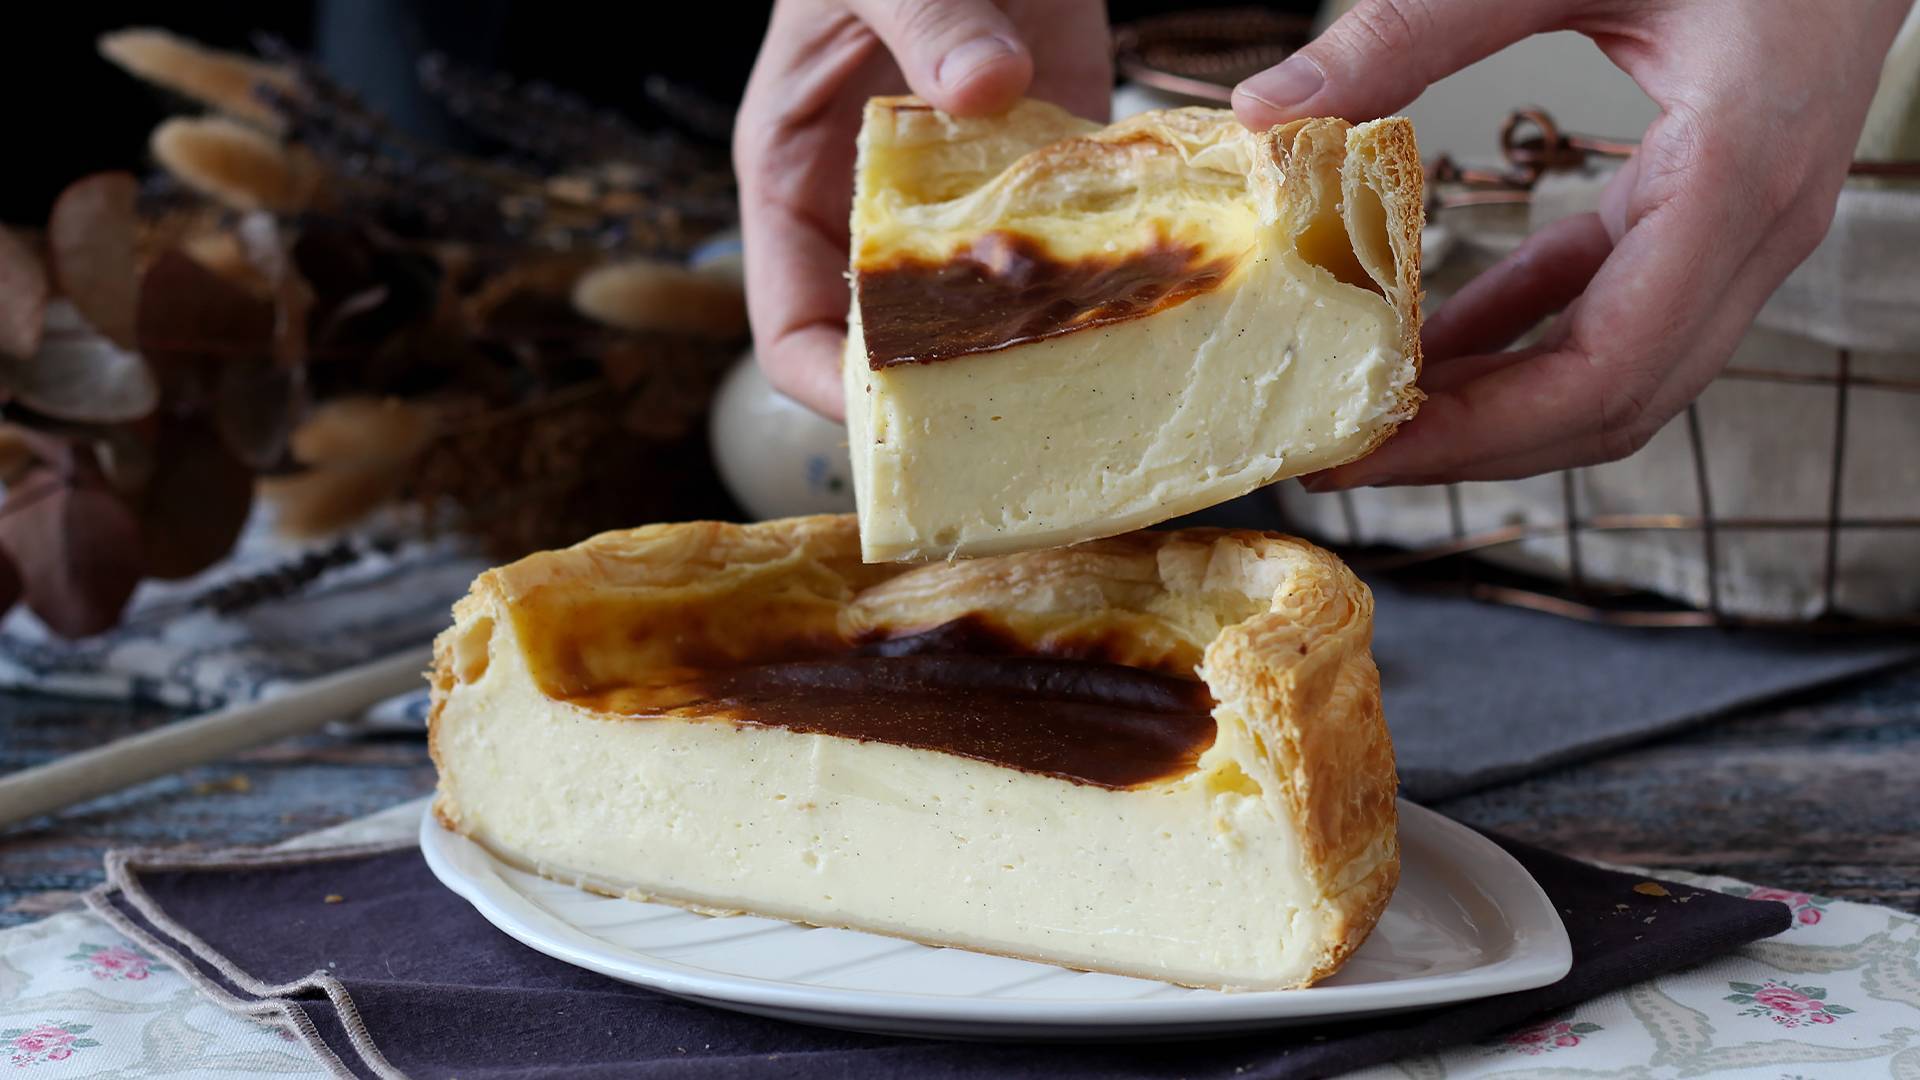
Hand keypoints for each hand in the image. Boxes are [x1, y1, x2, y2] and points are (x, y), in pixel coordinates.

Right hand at [734, 0, 1110, 418]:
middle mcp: (875, 215)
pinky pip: (1062, 247)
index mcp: (795, 184)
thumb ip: (926, 16)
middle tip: (1021, 433)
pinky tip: (1149, 300)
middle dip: (947, 398)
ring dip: (1034, 350)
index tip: (900, 426)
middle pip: (892, 350)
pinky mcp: (1037, 171)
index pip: (792, 331)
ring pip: (982, 316)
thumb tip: (984, 86)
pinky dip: (1099, 277)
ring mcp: (959, 200)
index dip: (833, 393)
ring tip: (1096, 385)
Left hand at [1232, 0, 1912, 486]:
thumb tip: (1272, 109)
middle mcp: (1757, 227)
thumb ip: (1418, 27)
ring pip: (1617, 369)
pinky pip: (1613, 303)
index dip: (1477, 437)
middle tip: (1341, 456)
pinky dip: (1522, 330)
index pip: (1606, 375)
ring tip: (1371, 412)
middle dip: (1473, 447)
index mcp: (1735, 179)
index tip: (1362, 453)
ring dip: (1495, 401)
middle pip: (1613, 402)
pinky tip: (1430, 341)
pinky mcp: (1713, 199)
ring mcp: (1745, 222)